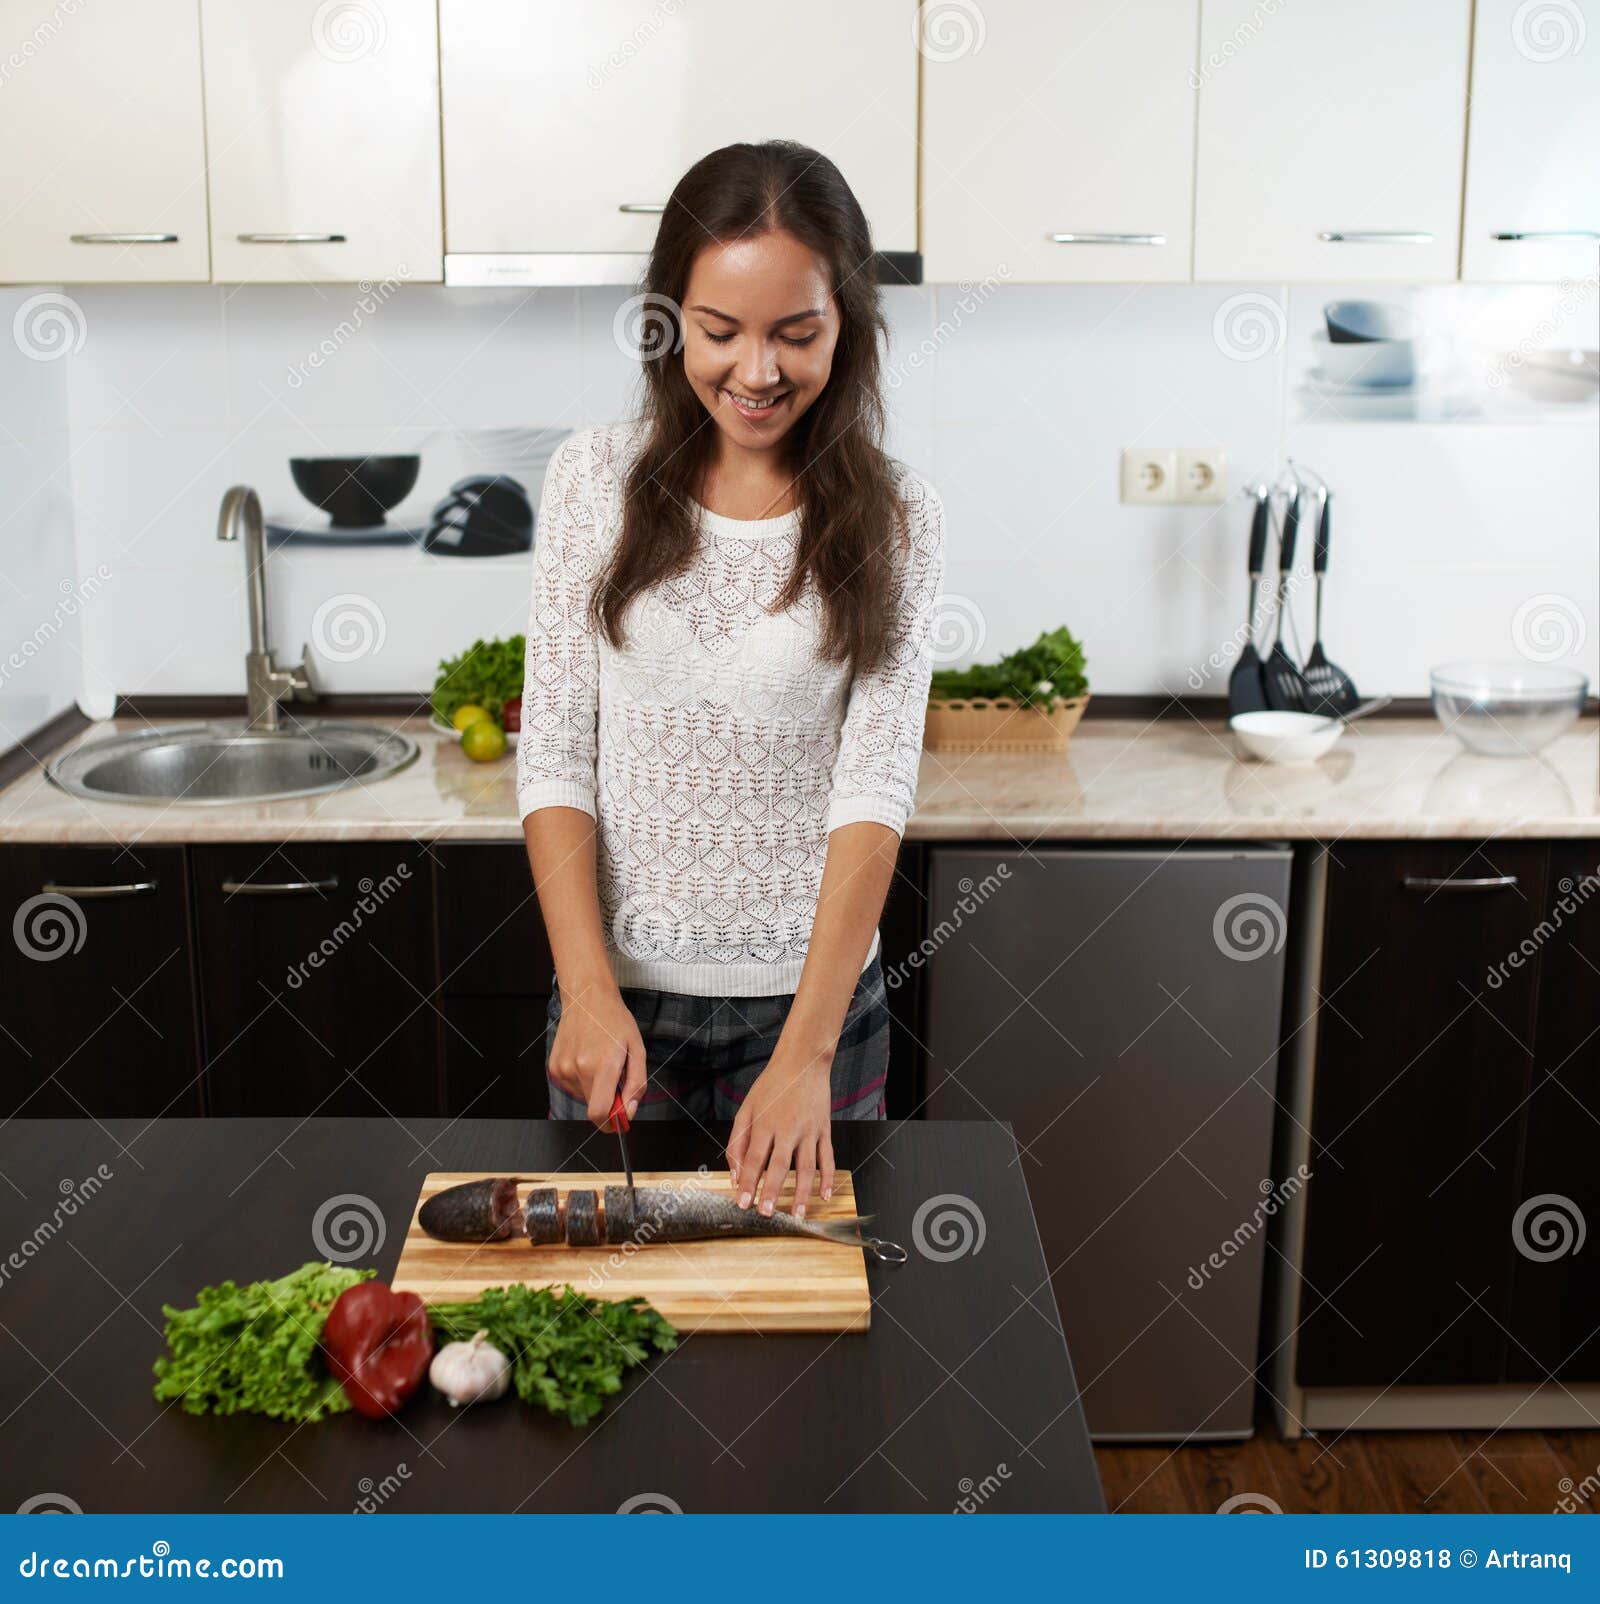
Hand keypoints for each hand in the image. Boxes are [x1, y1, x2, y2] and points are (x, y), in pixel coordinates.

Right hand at [546, 979, 645, 1124]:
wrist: (587, 999)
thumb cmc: (614, 1021)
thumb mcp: (637, 1050)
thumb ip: (636, 1084)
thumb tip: (628, 1111)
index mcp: (603, 1065)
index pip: (599, 1113)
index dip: (610, 1124)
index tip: (618, 1122)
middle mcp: (579, 1068)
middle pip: (593, 1107)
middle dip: (607, 1102)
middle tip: (616, 1079)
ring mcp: (563, 1068)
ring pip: (583, 1097)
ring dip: (594, 1088)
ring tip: (600, 1061)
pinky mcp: (554, 1067)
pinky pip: (572, 1087)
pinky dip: (582, 1081)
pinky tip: (587, 1059)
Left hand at [725, 1043, 835, 1218]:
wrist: (803, 1063)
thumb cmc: (771, 1086)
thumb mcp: (746, 1108)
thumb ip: (737, 1142)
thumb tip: (733, 1175)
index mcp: (765, 1123)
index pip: (754, 1158)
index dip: (747, 1182)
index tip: (743, 1203)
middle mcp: (787, 1128)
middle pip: (779, 1165)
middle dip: (772, 1191)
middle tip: (767, 1214)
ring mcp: (809, 1130)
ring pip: (806, 1166)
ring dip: (802, 1192)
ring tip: (797, 1215)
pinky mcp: (824, 1130)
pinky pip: (827, 1157)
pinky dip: (827, 1177)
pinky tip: (824, 1195)